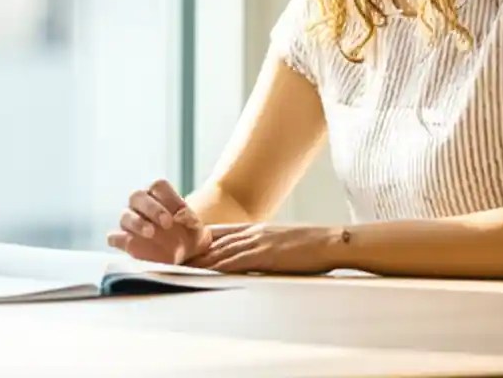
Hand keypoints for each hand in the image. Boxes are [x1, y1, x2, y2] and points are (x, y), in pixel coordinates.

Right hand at [106, 179, 210, 264]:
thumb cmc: (188, 236)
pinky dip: (120, 240)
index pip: (158, 186)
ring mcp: (129, 221)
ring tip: (151, 232)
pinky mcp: (123, 240)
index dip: (170, 198)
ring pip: (125, 215)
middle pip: (137, 196)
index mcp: (158, 194)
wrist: (183, 256)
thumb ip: (191, 220)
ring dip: (137, 223)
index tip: (182, 212)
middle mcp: (140, 204)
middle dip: (152, 208)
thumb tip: (183, 216)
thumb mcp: (197, 229)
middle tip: (167, 223)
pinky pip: (113, 237)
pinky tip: (133, 244)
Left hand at [185, 223, 337, 274]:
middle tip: (170, 257)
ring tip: (179, 266)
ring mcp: (258, 242)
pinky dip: (219, 267)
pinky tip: (206, 272)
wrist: (332, 242)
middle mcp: (252, 232)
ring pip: (220, 251)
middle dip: (191, 251)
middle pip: (214, 242)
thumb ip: (264, 249)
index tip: (180, 246)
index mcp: (256, 229)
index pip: (219, 233)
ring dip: (199, 260)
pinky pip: (237, 261)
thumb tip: (253, 260)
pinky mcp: (265, 255)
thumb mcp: (281, 242)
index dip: (199, 240)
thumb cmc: (311, 247)